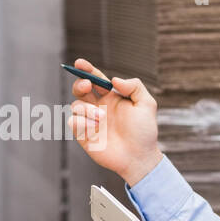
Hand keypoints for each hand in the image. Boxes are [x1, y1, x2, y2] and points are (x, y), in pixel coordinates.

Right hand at [65, 58, 162, 185]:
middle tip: (86, 85)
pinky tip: (95, 128)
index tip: (80, 63)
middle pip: (80, 89)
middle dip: (79, 83)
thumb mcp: (146, 104)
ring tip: (102, 119)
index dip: (86, 69)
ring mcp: (90, 121)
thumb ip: (134, 86)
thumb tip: (114, 80)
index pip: (96, 79)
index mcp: (111, 97)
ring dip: (86, 109)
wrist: (139, 157)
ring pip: (75, 106)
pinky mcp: (83, 135)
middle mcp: (98, 107)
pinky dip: (81, 122)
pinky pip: (73, 123)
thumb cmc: (144, 132)